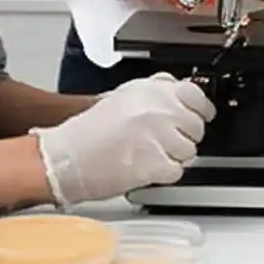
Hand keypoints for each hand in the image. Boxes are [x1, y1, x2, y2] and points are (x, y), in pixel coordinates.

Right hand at [31, 73, 215, 204]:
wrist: (64, 158)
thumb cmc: (87, 132)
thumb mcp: (122, 96)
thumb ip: (155, 90)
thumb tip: (181, 90)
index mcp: (151, 90)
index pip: (196, 96)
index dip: (199, 110)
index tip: (197, 117)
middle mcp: (158, 109)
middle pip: (196, 127)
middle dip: (183, 137)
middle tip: (162, 142)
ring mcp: (158, 136)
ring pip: (189, 151)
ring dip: (173, 157)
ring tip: (147, 155)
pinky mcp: (154, 162)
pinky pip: (176, 171)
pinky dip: (164, 174)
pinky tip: (145, 167)